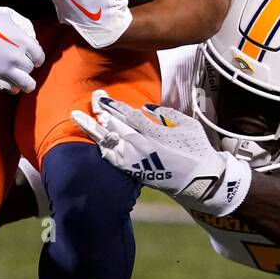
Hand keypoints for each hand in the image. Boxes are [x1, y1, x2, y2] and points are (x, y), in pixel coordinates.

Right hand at [0, 4, 44, 92]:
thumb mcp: (6, 16)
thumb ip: (22, 26)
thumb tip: (30, 37)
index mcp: (22, 41)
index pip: (39, 55)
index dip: (37, 56)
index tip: (33, 57)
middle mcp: (16, 57)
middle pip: (31, 68)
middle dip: (28, 65)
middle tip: (21, 62)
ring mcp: (5, 69)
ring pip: (27, 84)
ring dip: (27, 82)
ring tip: (24, 81)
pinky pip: (11, 88)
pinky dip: (13, 87)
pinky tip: (11, 83)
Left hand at [71, 90, 250, 215]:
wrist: (201, 181)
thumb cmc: (197, 149)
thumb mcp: (187, 125)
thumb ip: (166, 114)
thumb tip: (146, 108)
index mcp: (155, 134)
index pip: (129, 116)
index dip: (115, 106)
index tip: (104, 97)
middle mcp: (142, 147)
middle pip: (115, 126)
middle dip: (103, 111)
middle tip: (93, 97)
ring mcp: (137, 162)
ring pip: (109, 142)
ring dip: (93, 129)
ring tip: (78, 117)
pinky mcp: (137, 173)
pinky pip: (114, 160)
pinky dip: (104, 149)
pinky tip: (96, 140)